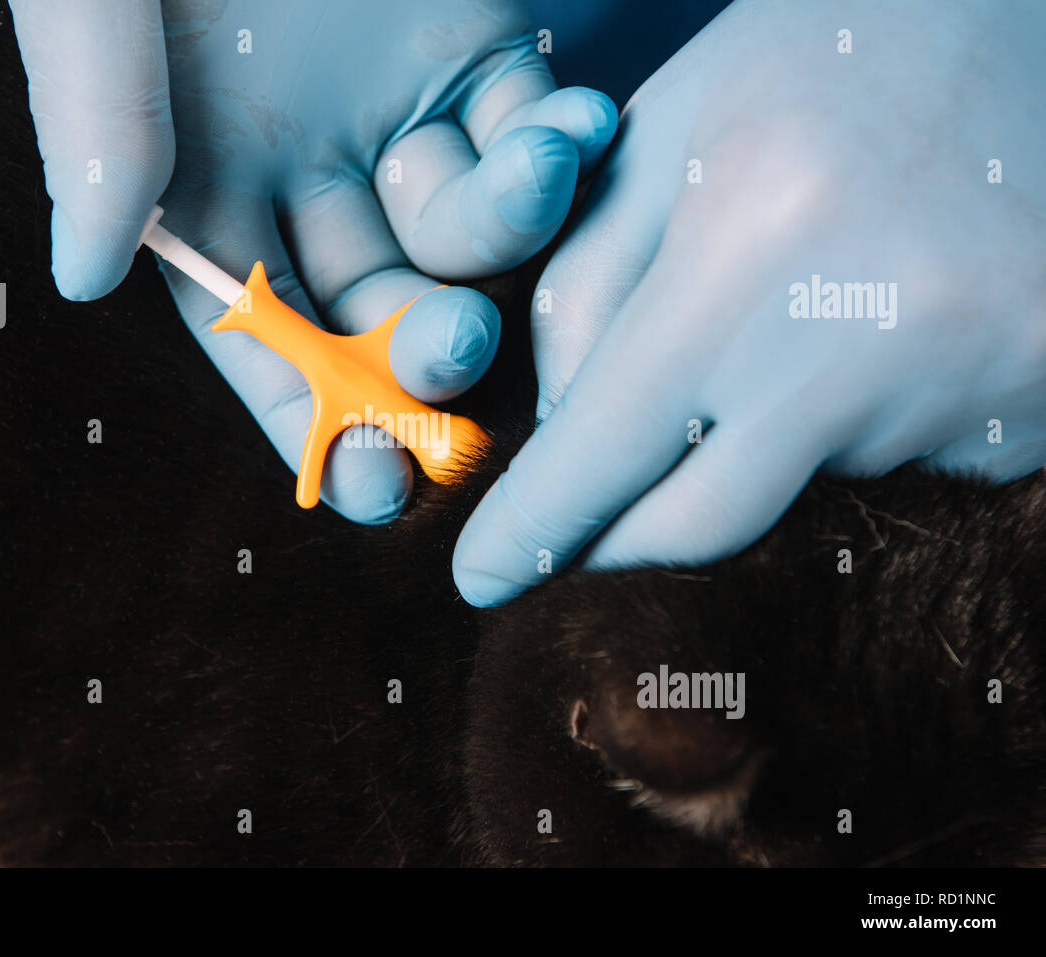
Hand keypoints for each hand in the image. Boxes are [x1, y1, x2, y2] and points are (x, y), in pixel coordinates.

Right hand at [11, 0, 615, 522]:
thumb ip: (88, 125)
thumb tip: (81, 276)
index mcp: (191, 172)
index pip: (247, 329)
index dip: (298, 414)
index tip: (356, 491)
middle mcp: (293, 160)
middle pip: (363, 306)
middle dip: (412, 350)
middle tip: (449, 357)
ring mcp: (388, 104)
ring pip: (456, 232)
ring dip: (499, 239)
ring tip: (529, 175)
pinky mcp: (473, 40)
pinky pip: (522, 132)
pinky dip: (557, 148)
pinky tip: (580, 124)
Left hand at [454, 0, 1045, 604]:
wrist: (1039, 19)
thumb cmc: (826, 55)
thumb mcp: (669, 133)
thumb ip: (586, 285)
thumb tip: (557, 433)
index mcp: (755, 243)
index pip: (608, 443)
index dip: (533, 526)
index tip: (479, 577)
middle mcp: (868, 331)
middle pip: (701, 519)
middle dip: (626, 530)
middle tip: (594, 514)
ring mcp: (972, 377)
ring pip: (802, 482)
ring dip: (764, 436)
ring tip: (803, 310)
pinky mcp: (1036, 400)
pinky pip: (903, 461)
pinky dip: (857, 418)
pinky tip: (883, 320)